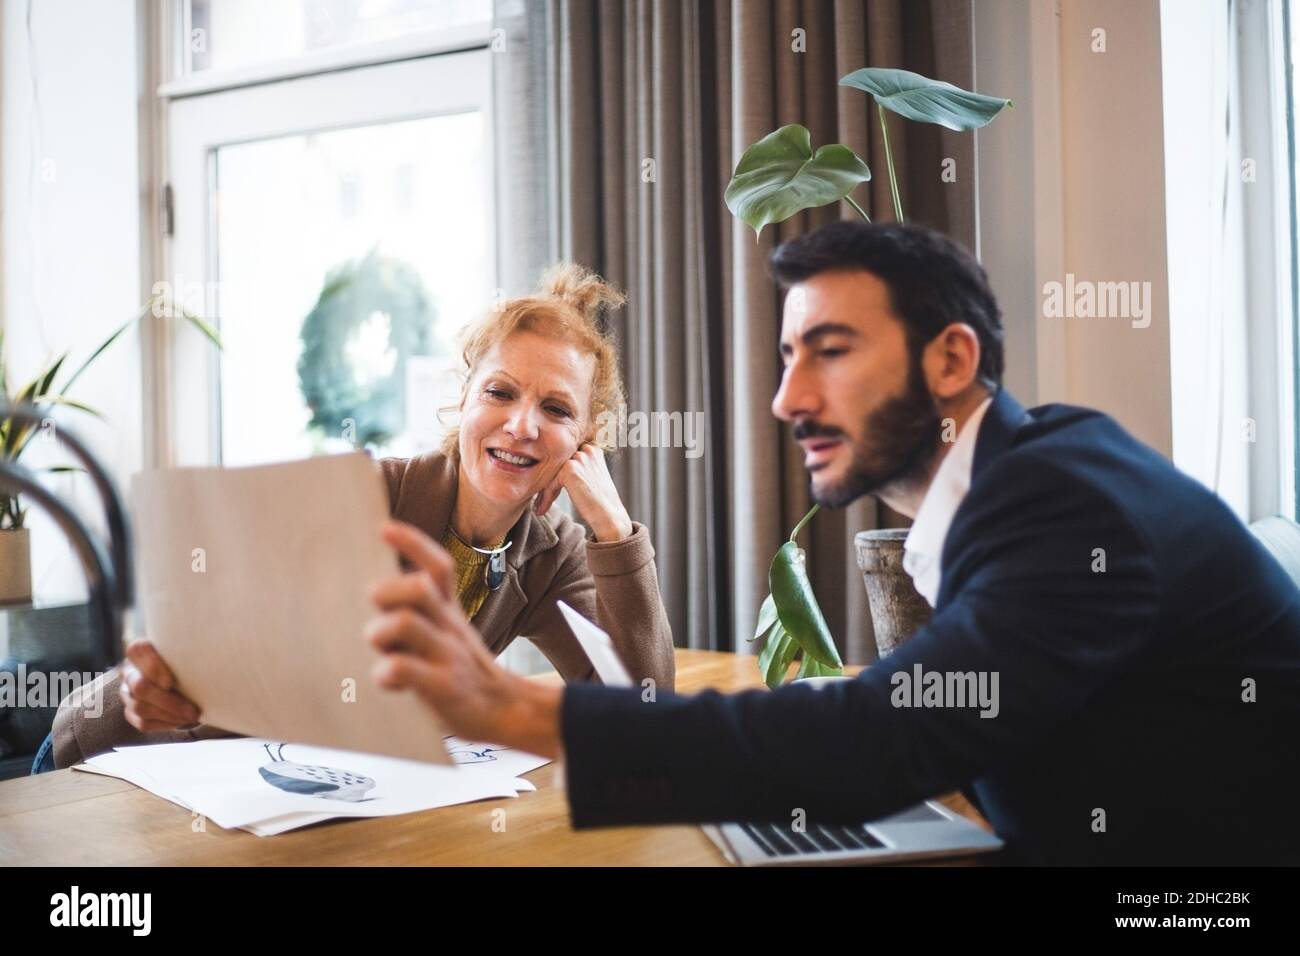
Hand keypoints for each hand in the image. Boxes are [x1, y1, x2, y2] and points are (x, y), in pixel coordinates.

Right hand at [120, 639, 201, 732]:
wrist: (183, 680)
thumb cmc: (187, 662)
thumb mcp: (187, 652)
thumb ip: (190, 652)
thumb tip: (212, 655)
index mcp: (141, 651)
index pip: (138, 650)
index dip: (152, 667)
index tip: (172, 681)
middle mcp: (130, 671)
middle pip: (140, 686)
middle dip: (169, 701)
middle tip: (193, 710)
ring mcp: (127, 693)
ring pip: (140, 708)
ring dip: (170, 715)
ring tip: (192, 716)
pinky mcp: (131, 712)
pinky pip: (143, 723)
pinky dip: (165, 723)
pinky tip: (181, 720)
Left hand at [367, 520, 563, 757]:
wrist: (506, 711)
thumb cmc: (461, 671)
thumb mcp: (449, 633)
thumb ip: (419, 615)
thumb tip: (373, 595)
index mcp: (450, 611)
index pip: (438, 566)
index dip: (412, 543)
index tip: (384, 529)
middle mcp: (449, 627)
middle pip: (419, 588)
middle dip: (387, 593)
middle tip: (378, 611)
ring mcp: (447, 655)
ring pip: (405, 624)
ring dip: (381, 632)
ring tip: (381, 647)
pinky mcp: (443, 687)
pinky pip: (403, 669)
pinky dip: (386, 672)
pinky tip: (387, 678)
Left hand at [532, 443, 633, 541]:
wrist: (609, 516)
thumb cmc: (601, 501)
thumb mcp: (592, 476)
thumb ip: (579, 467)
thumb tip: (555, 468)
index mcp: (594, 448)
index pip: (567, 457)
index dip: (557, 474)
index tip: (549, 491)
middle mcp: (587, 449)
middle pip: (558, 463)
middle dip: (549, 482)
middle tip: (541, 500)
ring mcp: (579, 457)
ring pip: (552, 472)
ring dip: (545, 490)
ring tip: (539, 506)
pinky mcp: (570, 468)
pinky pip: (550, 481)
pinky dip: (546, 496)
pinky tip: (542, 509)